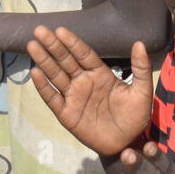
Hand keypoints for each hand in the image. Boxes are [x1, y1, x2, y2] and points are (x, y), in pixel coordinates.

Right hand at [27, 24, 153, 156]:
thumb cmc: (135, 116)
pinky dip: (44, 86)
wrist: (128, 143)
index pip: (83, 54)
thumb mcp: (142, 91)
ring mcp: (74, 97)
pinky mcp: (67, 114)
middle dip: (53, 46)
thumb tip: (139, 43)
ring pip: (56, 75)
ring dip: (44, 61)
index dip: (72, 42)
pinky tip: (35, 73)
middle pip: (66, 60)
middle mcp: (84, 82)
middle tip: (39, 30)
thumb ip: (140, 68)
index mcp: (100, 74)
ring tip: (32, 46)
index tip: (60, 30)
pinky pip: (53, 98)